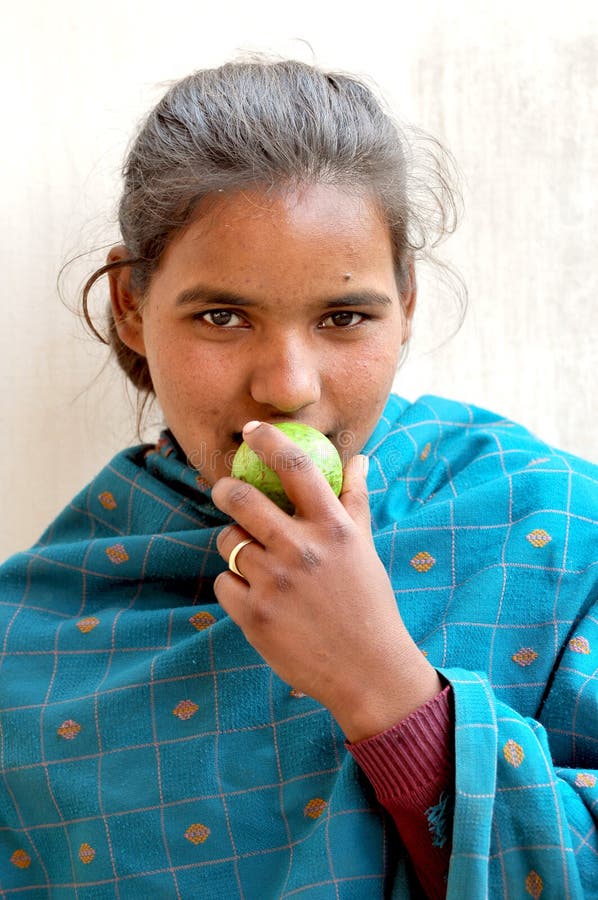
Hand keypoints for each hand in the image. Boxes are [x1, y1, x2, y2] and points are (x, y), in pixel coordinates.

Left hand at [211, 421, 440, 741]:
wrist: (367, 670)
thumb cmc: (368, 603)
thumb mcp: (365, 548)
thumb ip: (355, 501)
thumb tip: (359, 459)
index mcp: (332, 528)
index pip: (295, 467)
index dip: (268, 440)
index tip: (251, 428)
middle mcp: (301, 550)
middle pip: (242, 500)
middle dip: (225, 489)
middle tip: (224, 490)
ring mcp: (274, 584)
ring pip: (229, 543)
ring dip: (234, 544)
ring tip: (254, 558)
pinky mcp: (253, 616)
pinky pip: (224, 581)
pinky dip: (235, 584)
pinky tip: (258, 595)